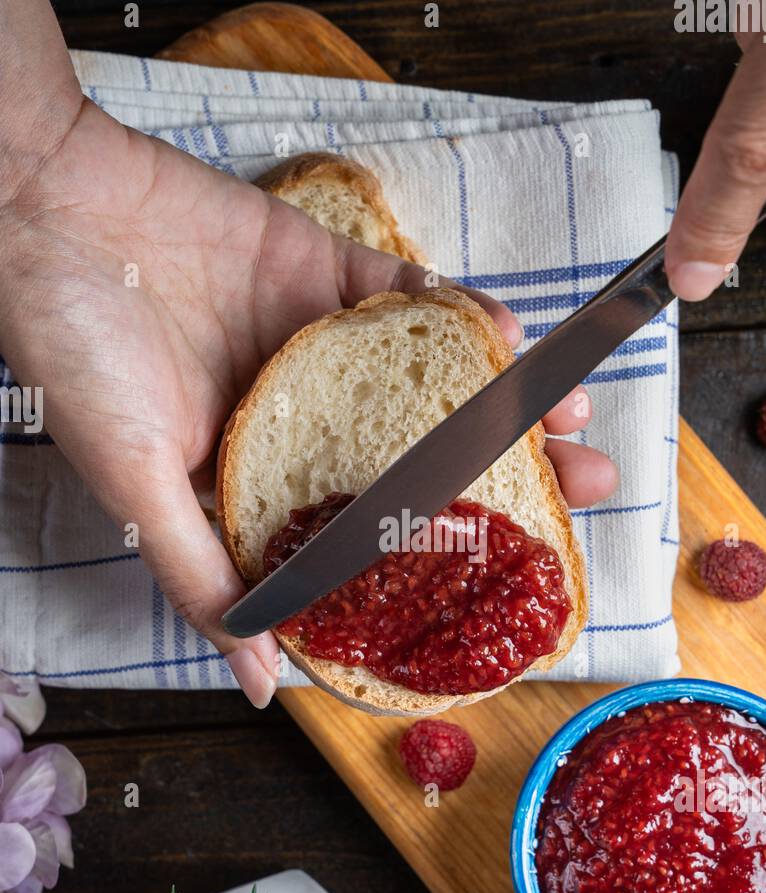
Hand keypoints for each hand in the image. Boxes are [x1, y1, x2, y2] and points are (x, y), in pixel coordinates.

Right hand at [0, 99, 615, 706]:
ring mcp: (321, 346)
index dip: (441, 552)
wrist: (49, 208)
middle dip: (509, 473)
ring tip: (571, 420)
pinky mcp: (326, 273)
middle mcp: (303, 421)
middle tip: (585, 492)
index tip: (510, 574)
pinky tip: (509, 338)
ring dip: (505, 396)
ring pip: (432, 379)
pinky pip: (409, 296)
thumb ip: (204, 578)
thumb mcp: (137, 485)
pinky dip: (462, 312)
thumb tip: (259, 684)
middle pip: (423, 456)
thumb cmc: (75, 355)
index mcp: (258, 483)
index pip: (368, 530)